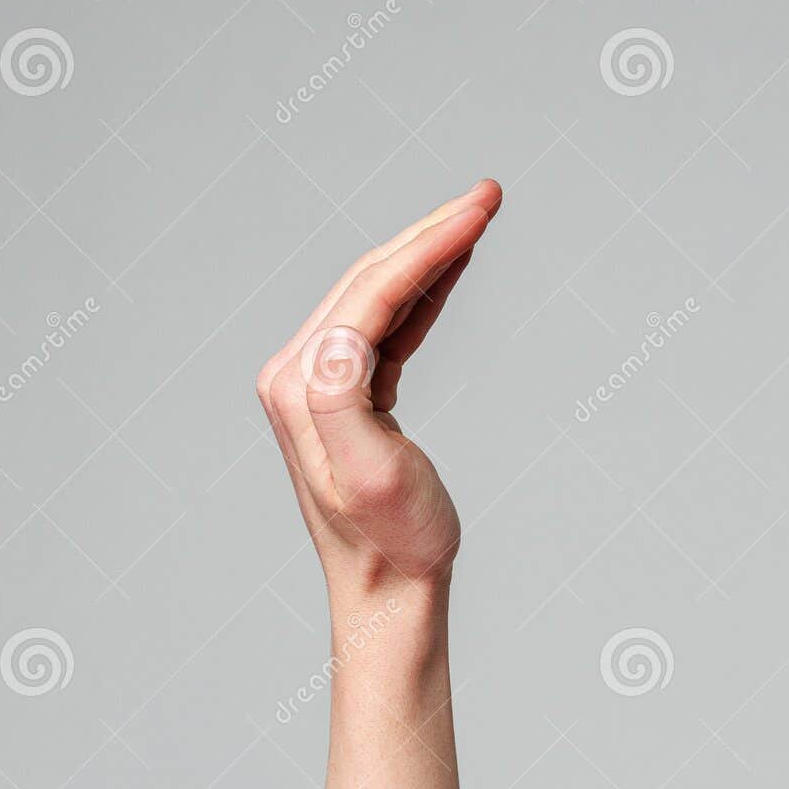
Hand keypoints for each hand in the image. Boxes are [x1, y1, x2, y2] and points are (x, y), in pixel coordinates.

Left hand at [256, 179, 500, 593]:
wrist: (389, 593)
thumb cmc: (391, 545)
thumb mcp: (371, 477)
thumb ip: (342, 397)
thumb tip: (343, 332)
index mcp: (302, 385)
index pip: (368, 291)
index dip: (427, 244)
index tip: (481, 209)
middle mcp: (298, 375)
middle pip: (369, 279)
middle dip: (431, 233)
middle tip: (490, 195)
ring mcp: (319, 384)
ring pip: (378, 296)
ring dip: (429, 254)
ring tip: (478, 218)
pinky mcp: (346, 396)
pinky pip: (385, 327)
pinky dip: (421, 293)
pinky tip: (451, 269)